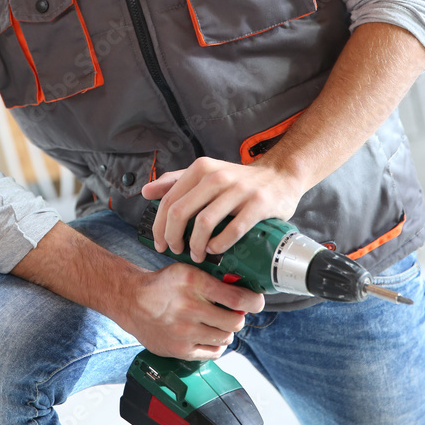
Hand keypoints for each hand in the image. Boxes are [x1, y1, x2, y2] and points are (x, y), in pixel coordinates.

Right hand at [125, 261, 264, 360]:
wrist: (132, 301)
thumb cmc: (162, 285)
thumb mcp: (187, 271)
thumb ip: (213, 280)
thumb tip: (242, 289)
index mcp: (194, 283)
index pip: (236, 297)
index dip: (253, 301)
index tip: (256, 301)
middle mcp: (190, 308)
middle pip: (234, 321)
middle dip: (238, 317)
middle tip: (233, 312)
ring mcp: (185, 331)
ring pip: (225, 338)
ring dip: (226, 331)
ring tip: (217, 323)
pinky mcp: (181, 349)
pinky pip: (213, 352)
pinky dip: (217, 344)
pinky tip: (209, 335)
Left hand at [141, 156, 303, 261]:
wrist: (279, 176)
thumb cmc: (237, 181)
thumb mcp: (205, 174)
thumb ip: (175, 181)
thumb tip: (146, 192)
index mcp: (200, 169)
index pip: (169, 201)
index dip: (160, 226)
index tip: (161, 244)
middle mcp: (217, 176)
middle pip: (181, 212)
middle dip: (174, 238)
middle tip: (177, 251)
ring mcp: (238, 189)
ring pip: (204, 223)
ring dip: (196, 245)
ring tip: (197, 255)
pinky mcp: (258, 204)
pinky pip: (233, 230)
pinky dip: (220, 245)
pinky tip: (216, 250)